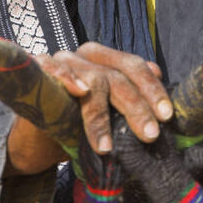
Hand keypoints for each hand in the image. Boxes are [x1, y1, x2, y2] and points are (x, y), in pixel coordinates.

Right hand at [4, 42, 173, 175]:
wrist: (36, 136)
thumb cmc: (78, 123)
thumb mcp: (110, 114)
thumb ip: (133, 99)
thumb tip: (160, 83)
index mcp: (105, 60)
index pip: (134, 66)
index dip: (152, 89)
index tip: (166, 116)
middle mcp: (84, 56)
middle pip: (116, 76)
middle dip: (136, 107)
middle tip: (149, 135)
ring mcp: (60, 60)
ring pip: (91, 80)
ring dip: (101, 116)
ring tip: (108, 145)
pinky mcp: (36, 70)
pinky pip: (52, 68)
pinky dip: (66, 77)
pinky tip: (80, 92)